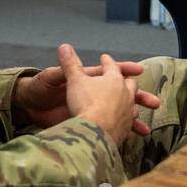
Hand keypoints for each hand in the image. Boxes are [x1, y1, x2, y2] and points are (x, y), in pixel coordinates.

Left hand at [14, 48, 158, 136]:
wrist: (31, 106)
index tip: (138, 70)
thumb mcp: (53, 76)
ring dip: (134, 120)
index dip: (124, 69)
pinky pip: (113, 127)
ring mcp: (94, 107)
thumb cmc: (41, 88)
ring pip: (121, 112)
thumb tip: (64, 46)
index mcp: (88, 78)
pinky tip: (133, 140)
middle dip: (138, 97)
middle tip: (154, 102)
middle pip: (122, 93)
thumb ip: (64, 65)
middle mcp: (94, 92)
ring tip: (146, 129)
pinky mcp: (91, 122)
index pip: (111, 71)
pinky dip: (123, 133)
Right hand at [54, 44, 156, 143]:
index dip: (107, 61)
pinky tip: (128, 125)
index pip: (111, 66)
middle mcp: (125, 94)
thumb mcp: (74, 80)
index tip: (105, 58)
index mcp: (113, 79)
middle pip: (130, 84)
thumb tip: (64, 47)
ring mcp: (127, 112)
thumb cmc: (86, 104)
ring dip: (133, 103)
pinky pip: (131, 124)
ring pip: (134, 104)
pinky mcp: (126, 128)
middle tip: (125, 78)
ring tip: (131, 104)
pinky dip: (130, 123)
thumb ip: (70, 64)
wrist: (95, 132)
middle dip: (127, 80)